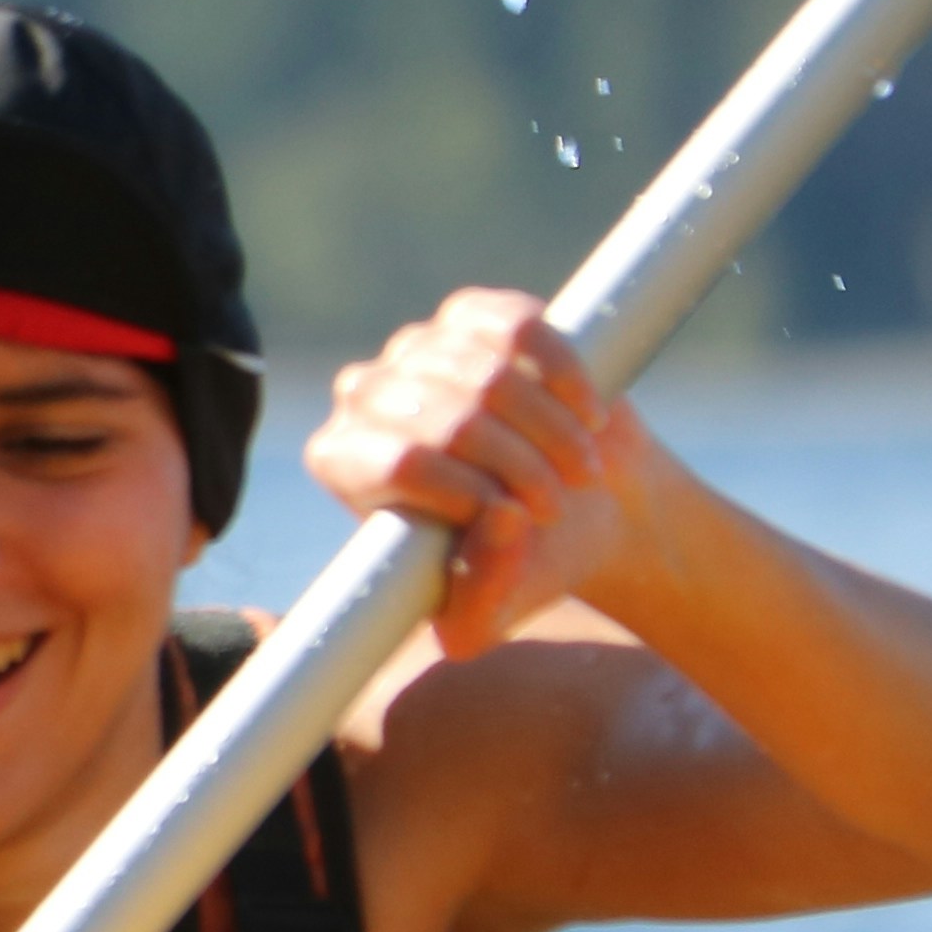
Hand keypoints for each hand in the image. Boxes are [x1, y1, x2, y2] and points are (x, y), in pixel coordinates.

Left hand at [308, 288, 680, 651]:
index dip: (469, 493)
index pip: (398, 461)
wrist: (585, 508)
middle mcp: (365, 394)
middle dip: (521, 469)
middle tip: (556, 506)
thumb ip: (477, 603)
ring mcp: (418, 346)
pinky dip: (566, 375)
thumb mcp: (488, 616)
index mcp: (343, 461)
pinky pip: (521, 328)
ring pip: (491, 375)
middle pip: (448, 418)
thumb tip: (502, 523)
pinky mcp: (475, 315)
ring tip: (577, 471)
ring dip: (553, 433)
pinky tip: (588, 412)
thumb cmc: (521, 565)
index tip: (519, 523)